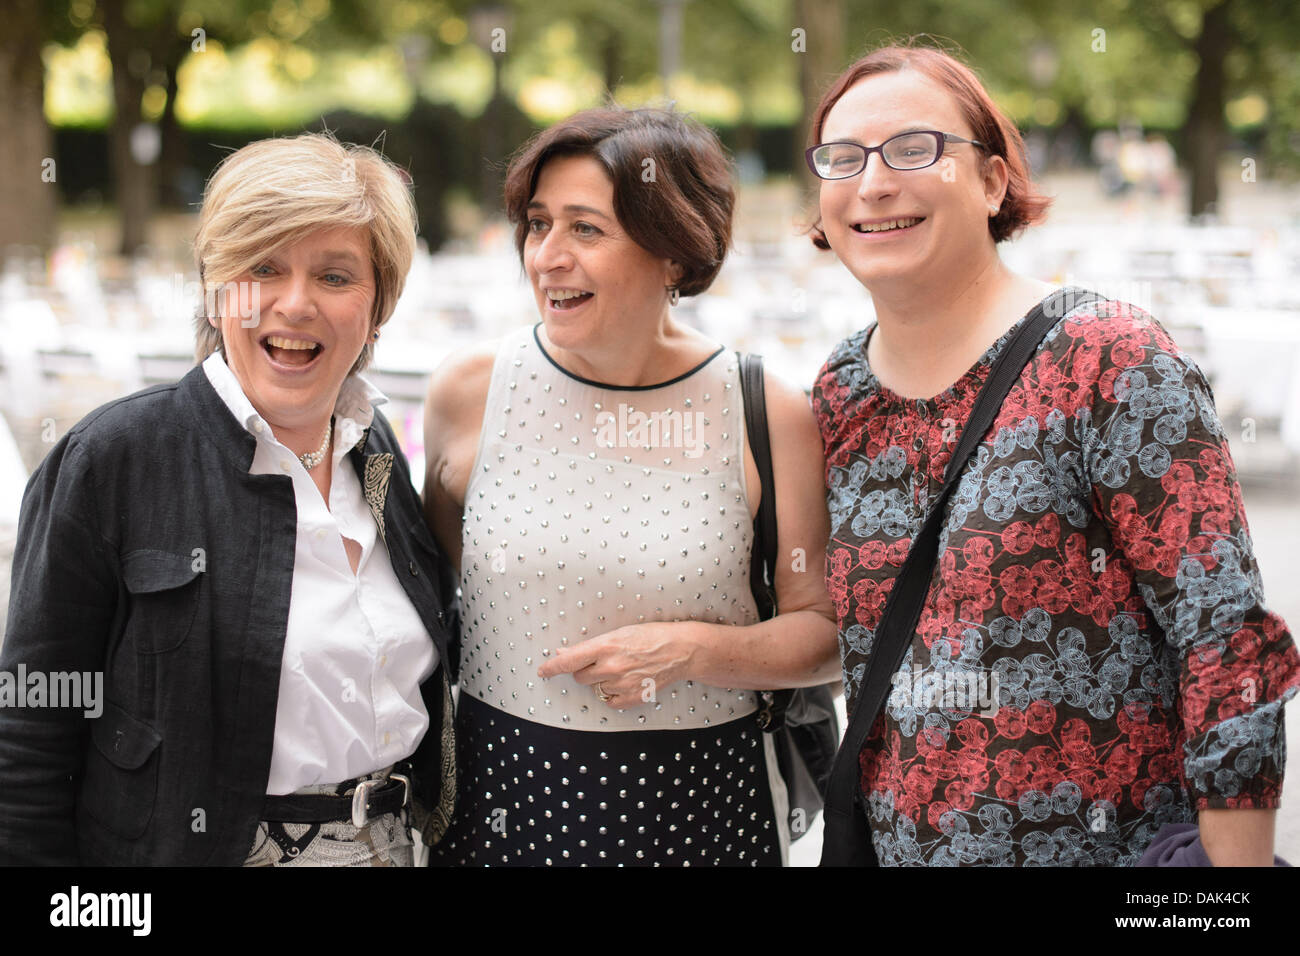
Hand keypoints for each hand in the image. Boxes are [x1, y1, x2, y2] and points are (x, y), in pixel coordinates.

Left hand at [536, 622, 696, 708]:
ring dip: (603, 681)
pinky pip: (610, 701)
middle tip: (604, 662)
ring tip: (624, 668)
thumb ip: (589, 646)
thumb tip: (564, 652)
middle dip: (586, 671)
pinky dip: (614, 693)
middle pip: (580, 677)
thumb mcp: (618, 633)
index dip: (552, 667)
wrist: (680, 650)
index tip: (543, 671)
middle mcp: (611, 666)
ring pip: (596, 688)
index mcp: (605, 646)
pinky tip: (628, 681)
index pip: (569, 660)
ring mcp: (621, 684)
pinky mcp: (631, 698)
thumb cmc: (650, 636)